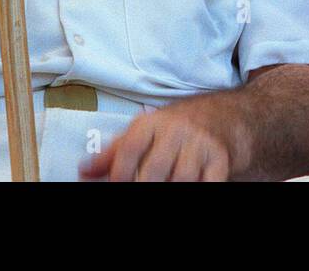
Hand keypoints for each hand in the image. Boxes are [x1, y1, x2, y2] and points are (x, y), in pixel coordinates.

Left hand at [79, 106, 234, 181]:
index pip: (128, 149)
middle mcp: (176, 130)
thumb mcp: (145, 131)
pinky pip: (209, 182)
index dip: (118, 174)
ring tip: (163, 190)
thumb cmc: (177, 128)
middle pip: (153, 170)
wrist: (226, 115)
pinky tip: (189, 187)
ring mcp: (200, 144)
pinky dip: (198, 188)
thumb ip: (114, 152)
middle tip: (137, 192)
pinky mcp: (221, 157)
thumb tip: (83, 170)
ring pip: (180, 179)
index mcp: (151, 123)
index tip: (114, 186)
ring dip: (171, 189)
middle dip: (143, 187)